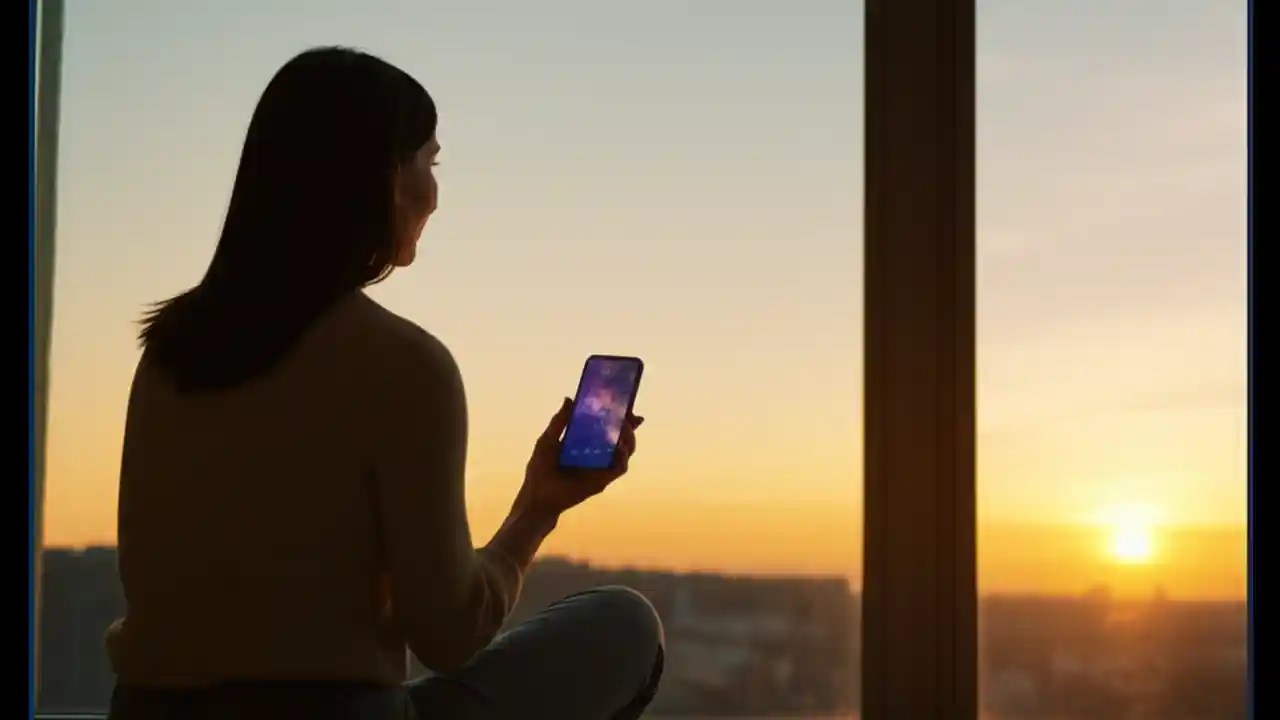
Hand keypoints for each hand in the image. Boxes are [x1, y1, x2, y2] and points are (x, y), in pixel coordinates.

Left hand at [515, 398, 643, 521]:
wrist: (537, 498)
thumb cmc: (540, 470)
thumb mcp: (547, 441)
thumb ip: (559, 421)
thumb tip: (569, 399)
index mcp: (584, 442)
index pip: (606, 426)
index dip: (618, 415)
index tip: (625, 403)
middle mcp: (596, 454)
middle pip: (620, 437)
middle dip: (629, 425)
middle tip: (630, 415)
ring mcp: (601, 467)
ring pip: (625, 451)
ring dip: (629, 438)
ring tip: (625, 427)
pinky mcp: (603, 481)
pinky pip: (620, 467)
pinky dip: (623, 456)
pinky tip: (619, 445)